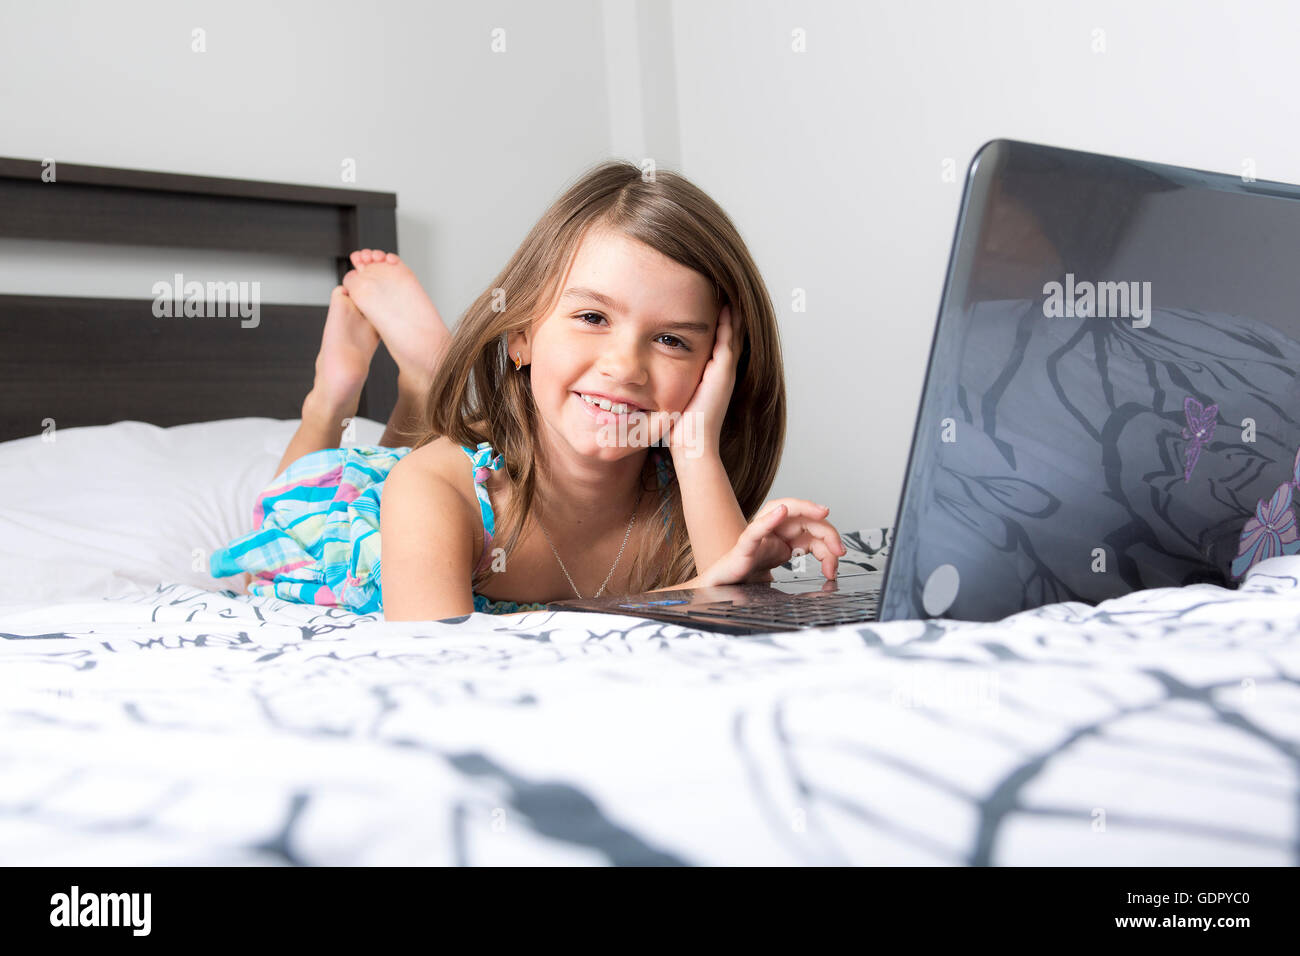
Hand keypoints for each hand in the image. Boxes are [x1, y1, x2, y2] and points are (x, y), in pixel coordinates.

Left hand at [647, 304, 737, 457]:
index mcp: (713, 375)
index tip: (708, 301)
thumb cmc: (679, 427)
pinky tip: (726, 305)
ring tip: (727, 289)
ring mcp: (725, 370)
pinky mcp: (724, 371)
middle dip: (727, 311)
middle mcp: (723, 370)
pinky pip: (728, 340)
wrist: (692, 444)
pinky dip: (728, 322)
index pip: (718, 340)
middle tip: (723, 288)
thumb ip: (667, 382)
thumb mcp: (674, 396)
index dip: (716, 321)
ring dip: (731, 312)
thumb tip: (646, 375)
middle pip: (729, 332)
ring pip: (733, 332)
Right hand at [697, 499, 846, 585]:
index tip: (840, 555)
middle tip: (839, 550)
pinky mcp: (744, 546)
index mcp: (783, 538)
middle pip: (803, 518)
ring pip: (782, 510)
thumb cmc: (749, 581)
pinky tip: (782, 511)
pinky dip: (769, 519)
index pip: (811, 529)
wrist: (722, 593)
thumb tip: (832, 570)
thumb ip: (804, 569)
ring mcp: (758, 536)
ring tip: (822, 513)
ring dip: (804, 508)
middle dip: (826, 530)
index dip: (830, 539)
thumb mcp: (786, 575)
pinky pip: (756, 529)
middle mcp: (772, 532)